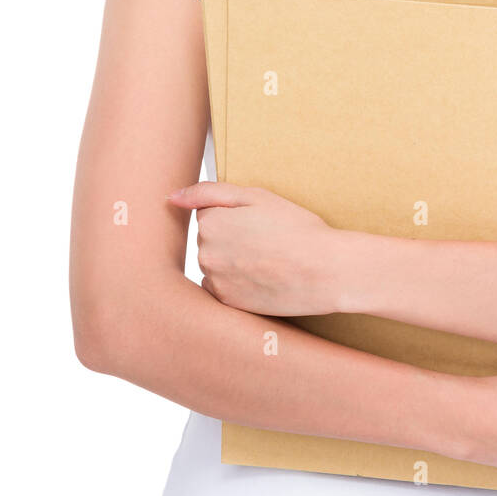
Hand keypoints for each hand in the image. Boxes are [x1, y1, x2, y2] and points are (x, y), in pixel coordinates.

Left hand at [166, 181, 358, 315]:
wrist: (324, 270)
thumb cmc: (296, 229)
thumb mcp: (256, 196)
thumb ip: (209, 192)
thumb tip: (172, 197)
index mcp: (210, 223)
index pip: (208, 214)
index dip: (235, 216)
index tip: (258, 222)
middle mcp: (205, 253)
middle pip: (209, 240)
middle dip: (230, 238)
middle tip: (266, 241)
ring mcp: (215, 280)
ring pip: (215, 264)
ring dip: (232, 261)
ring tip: (267, 260)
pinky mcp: (228, 303)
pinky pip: (222, 288)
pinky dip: (237, 282)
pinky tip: (261, 278)